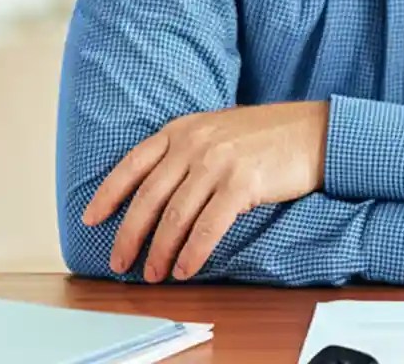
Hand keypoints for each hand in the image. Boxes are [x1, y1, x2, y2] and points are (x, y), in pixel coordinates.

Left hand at [81, 101, 329, 282]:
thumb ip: (187, 151)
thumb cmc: (268, 136)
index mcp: (183, 129)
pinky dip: (193, 253)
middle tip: (120, 262)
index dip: (108, 195)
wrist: (313, 131)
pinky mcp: (242, 184)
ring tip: (154, 274)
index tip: (90, 220)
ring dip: (160, 251)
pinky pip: (208, 226)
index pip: (132, 164)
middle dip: (129, 235)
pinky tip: (186, 268)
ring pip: (176, 216)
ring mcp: (218, 162)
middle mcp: (195, 143)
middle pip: (148, 197)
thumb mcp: (217, 131)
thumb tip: (158, 194)